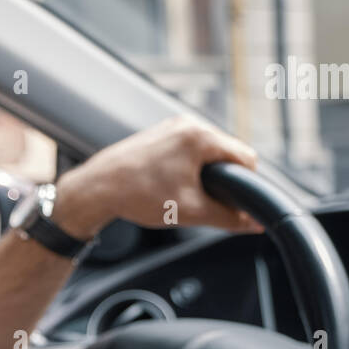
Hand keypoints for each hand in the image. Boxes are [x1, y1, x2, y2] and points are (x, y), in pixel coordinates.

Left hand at [52, 113, 263, 237]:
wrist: (96, 189)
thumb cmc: (138, 195)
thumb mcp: (191, 212)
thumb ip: (229, 218)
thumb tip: (252, 223)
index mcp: (200, 136)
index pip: (246, 157)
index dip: (247, 184)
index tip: (237, 203)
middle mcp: (187, 124)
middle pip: (227, 152)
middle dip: (225, 179)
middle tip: (210, 203)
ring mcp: (170, 127)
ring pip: (206, 151)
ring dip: (206, 173)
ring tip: (188, 196)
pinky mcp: (158, 135)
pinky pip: (187, 150)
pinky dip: (188, 167)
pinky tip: (173, 186)